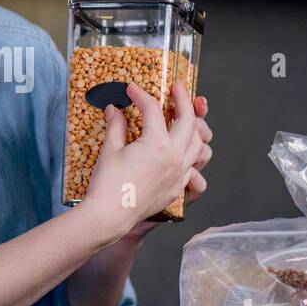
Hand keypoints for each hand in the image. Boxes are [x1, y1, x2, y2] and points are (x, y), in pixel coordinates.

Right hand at [118, 95, 212, 241]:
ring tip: (183, 119)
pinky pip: (192, 166)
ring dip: (193, 128)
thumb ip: (116, 126)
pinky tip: (178, 149)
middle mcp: (174, 157)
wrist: (110, 216)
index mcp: (157, 144)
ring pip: (198, 144)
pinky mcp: (177, 188)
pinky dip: (189, 153)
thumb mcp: (110, 149)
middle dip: (184, 101)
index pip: (153, 110)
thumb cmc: (107, 184)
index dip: (141, 96)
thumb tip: (114, 110)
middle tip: (178, 89)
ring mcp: (178, 174)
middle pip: (188, 121)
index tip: (131, 90)